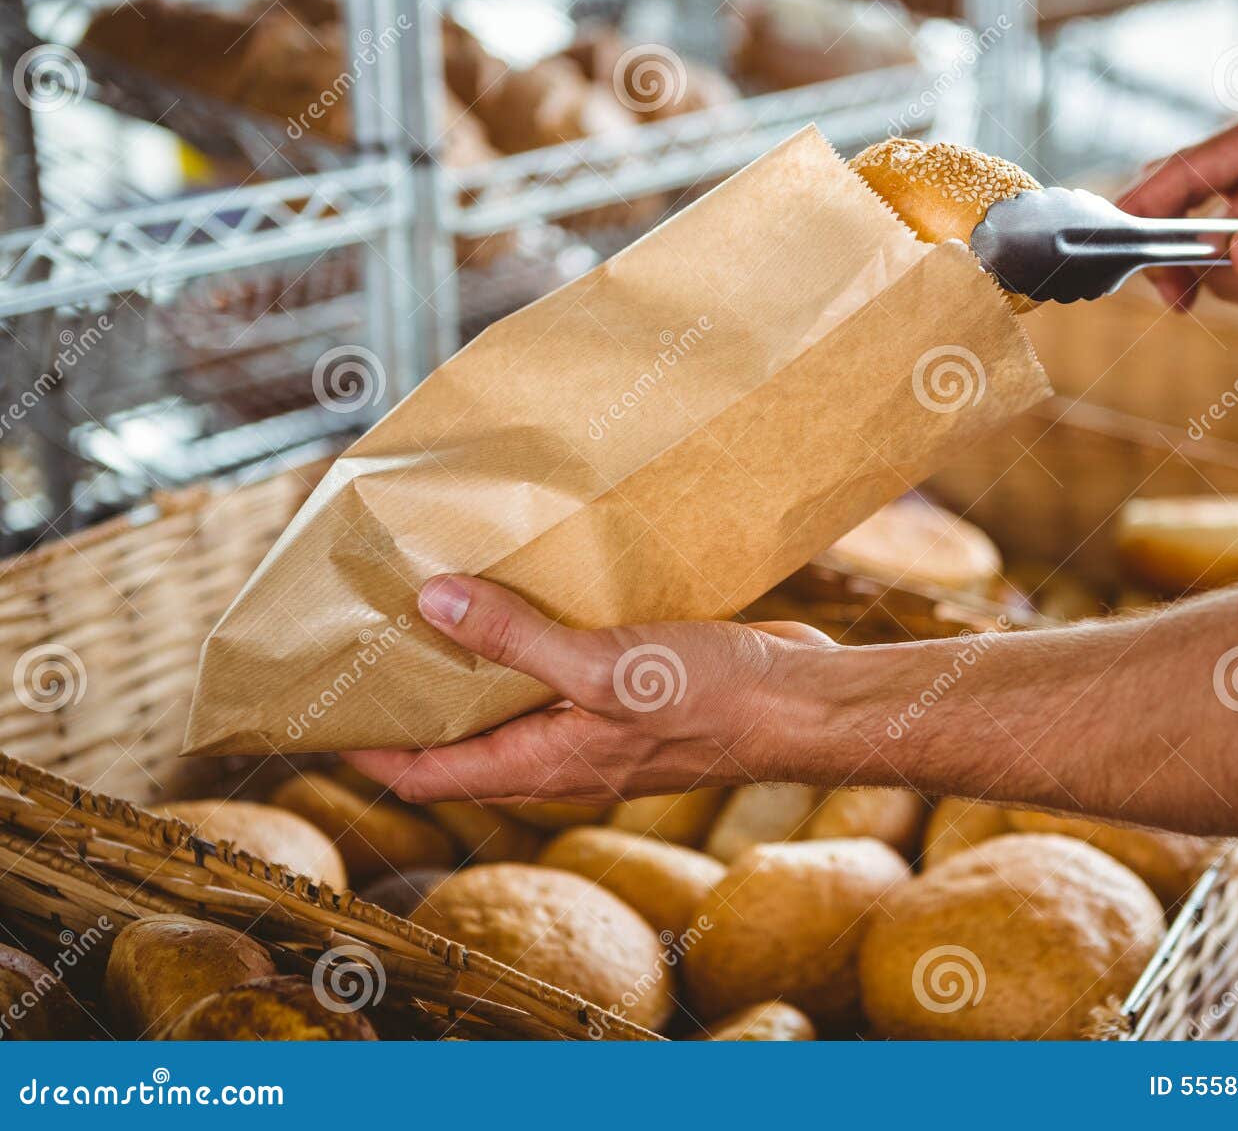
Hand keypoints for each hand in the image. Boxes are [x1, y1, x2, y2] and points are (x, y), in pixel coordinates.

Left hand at [344, 575, 836, 804]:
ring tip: (431, 596)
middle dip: (411, 695)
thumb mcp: (605, 668)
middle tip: (366, 634)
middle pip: (461, 735)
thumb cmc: (713, 701)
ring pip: (511, 697)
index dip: (364, 747)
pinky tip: (526, 585)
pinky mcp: (630, 687)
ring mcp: (597, 721)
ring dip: (472, 658)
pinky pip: (560, 666)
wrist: (804, 703)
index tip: (314, 709)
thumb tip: (431, 605)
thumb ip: (518, 640)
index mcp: (542, 763)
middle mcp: (561, 750)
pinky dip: (530, 635)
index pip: (424, 771)